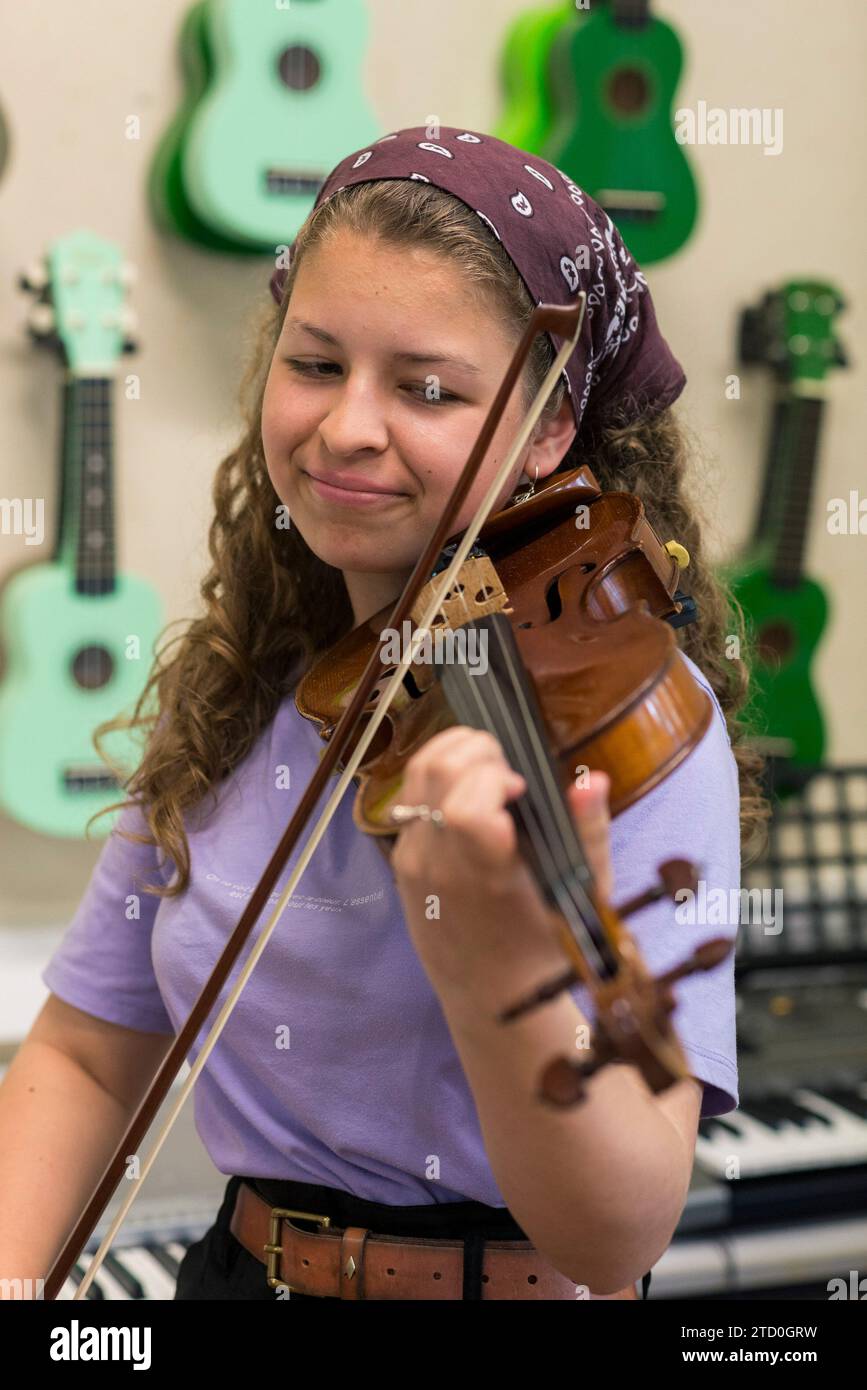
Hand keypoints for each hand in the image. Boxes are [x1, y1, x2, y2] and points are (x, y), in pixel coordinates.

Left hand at [390, 726, 612, 1011]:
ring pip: (417, 774)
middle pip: (437, 773)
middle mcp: (437, 865)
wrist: (491, 996)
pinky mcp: (400, 858)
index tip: (521, 787)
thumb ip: (587, 833)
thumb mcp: (580, 895)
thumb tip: (592, 779)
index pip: (465, 810)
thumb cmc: (545, 947)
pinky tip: (470, 788)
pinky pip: (411, 795)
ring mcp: (412, 859)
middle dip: (478, 750)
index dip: (493, 779)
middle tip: (509, 771)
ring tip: (491, 766)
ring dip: (454, 752)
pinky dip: (439, 776)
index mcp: (484, 877)